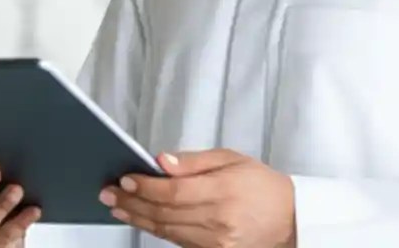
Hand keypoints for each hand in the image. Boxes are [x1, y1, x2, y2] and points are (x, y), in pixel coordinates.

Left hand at [98, 149, 295, 247]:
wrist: (290, 217)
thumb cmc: (260, 184)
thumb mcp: (231, 159)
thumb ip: (193, 162)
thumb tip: (160, 162)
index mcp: (223, 191)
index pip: (172, 192)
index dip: (145, 187)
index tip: (124, 179)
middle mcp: (218, 221)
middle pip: (164, 214)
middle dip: (131, 202)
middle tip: (108, 192)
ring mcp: (216, 243)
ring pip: (166, 231)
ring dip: (137, 218)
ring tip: (117, 205)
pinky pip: (178, 241)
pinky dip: (156, 230)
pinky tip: (141, 219)